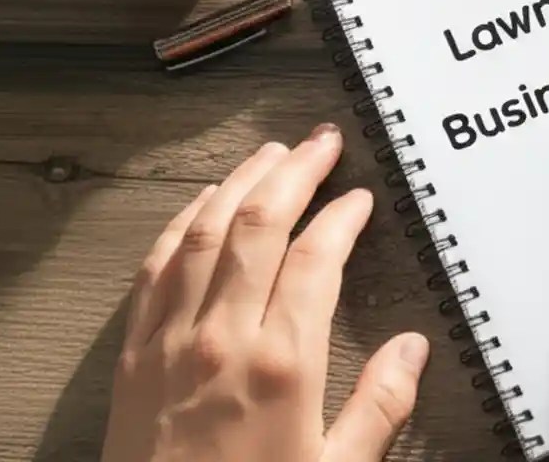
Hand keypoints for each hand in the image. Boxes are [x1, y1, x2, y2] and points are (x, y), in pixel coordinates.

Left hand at [103, 123, 428, 461]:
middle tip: (322, 142)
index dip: (342, 217)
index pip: (316, 258)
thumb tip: (413, 351)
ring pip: (206, 231)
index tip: (360, 198)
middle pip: (260, 223)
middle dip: (295, 171)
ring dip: (240, 181)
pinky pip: (156, 266)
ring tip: (269, 153)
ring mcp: (171, 339)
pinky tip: (200, 205)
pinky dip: (182, 222)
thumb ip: (380, 407)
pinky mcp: (135, 353)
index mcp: (281, 364)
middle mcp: (222, 337)